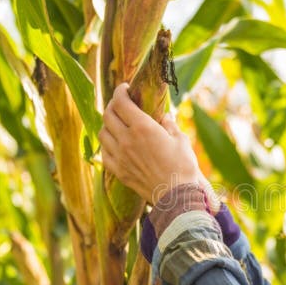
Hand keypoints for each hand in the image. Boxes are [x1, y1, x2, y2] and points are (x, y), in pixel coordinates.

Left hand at [100, 83, 198, 203]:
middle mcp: (126, 140)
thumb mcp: (180, 139)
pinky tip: (115, 144)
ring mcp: (119, 156)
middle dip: (113, 105)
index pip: (120, 102)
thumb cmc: (183, 167)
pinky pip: (104, 153)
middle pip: (108, 115)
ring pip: (102, 133)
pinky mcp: (118, 171)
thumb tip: (164, 117)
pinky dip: (107, 144)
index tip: (125, 88)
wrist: (177, 196)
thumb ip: (169, 124)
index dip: (120, 91)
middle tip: (120, 104)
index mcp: (142, 127)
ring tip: (117, 124)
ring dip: (108, 124)